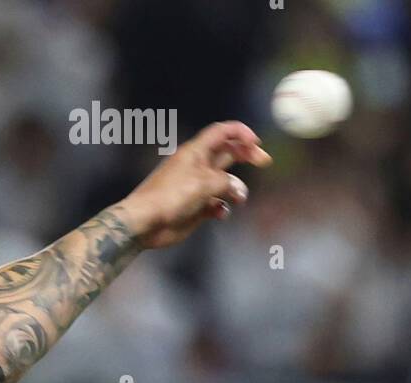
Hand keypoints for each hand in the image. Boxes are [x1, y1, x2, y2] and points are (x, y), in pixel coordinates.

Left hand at [113, 121, 272, 250]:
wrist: (146, 222)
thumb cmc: (171, 196)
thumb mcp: (204, 183)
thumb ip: (226, 182)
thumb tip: (238, 190)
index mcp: (196, 152)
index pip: (222, 132)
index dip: (240, 132)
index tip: (256, 141)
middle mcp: (198, 167)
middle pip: (228, 154)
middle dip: (247, 155)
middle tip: (264, 161)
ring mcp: (196, 187)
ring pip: (224, 182)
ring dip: (235, 188)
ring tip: (238, 198)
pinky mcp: (195, 208)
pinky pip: (215, 204)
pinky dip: (221, 207)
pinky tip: (220, 213)